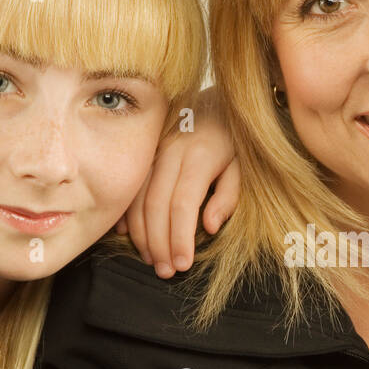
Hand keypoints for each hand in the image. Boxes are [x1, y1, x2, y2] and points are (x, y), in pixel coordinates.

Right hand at [117, 87, 239, 277]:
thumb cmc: (235, 137)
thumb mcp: (243, 164)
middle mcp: (172, 151)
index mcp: (200, 156)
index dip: (179, 237)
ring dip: (141, 233)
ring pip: (139, 197)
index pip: (183, 204)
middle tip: (165, 271)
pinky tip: (129, 235)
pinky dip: (126, 212)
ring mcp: (154, 150)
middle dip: (158, 242)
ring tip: (152, 259)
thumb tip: (208, 227)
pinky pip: (130, 185)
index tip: (183, 264)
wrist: (216, 97)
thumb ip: (228, 195)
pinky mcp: (144, 151)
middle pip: (156, 204)